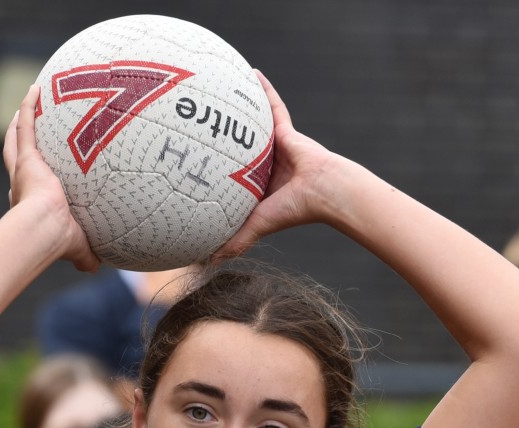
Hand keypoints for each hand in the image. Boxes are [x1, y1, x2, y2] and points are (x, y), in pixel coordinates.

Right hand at [2, 85, 99, 271]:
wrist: (43, 230)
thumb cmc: (57, 242)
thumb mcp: (76, 249)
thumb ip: (85, 256)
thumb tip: (95, 269)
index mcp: (32, 202)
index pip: (30, 187)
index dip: (32, 181)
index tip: (40, 175)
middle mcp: (24, 183)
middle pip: (19, 156)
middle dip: (22, 142)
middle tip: (26, 128)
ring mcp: (24, 168)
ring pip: (19, 137)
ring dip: (22, 119)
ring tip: (30, 101)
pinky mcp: (27, 158)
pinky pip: (27, 126)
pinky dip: (29, 107)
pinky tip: (34, 90)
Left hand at [214, 71, 349, 259]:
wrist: (325, 192)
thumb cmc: (296, 210)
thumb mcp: (259, 224)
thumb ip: (236, 241)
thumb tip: (207, 262)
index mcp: (258, 183)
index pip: (232, 174)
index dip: (215, 167)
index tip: (193, 160)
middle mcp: (264, 162)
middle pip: (237, 146)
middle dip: (221, 135)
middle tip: (196, 122)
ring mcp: (275, 144)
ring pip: (251, 123)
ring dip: (239, 109)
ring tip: (218, 92)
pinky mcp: (285, 129)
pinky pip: (272, 104)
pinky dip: (263, 89)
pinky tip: (250, 73)